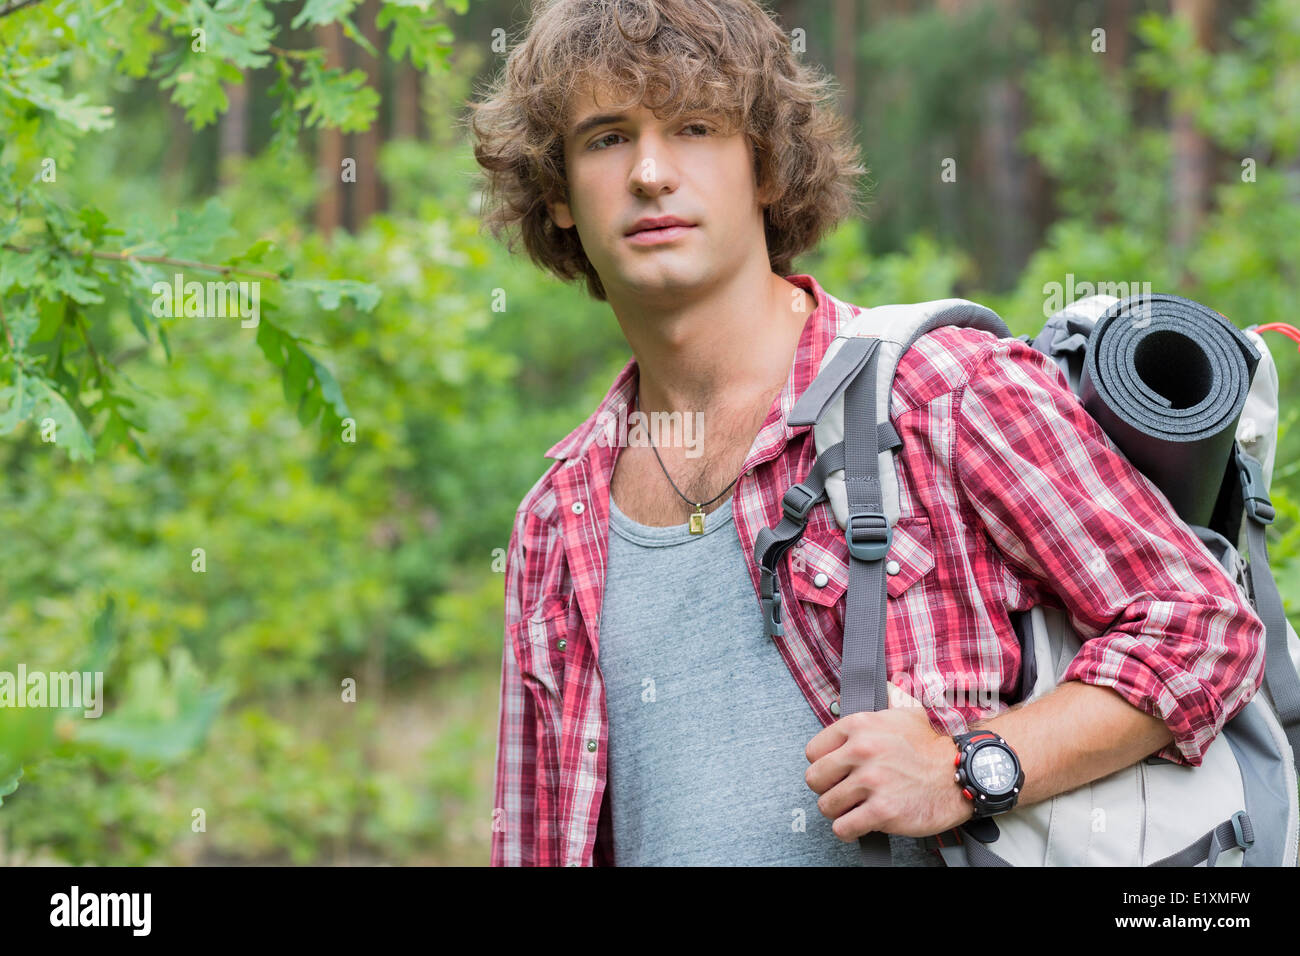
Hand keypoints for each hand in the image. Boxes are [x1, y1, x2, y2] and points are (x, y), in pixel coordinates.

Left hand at [805, 702, 973, 840]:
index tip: (836, 771)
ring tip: (855, 807)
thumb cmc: (931, 748)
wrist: (961, 774)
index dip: (823, 764)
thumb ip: (884, 699)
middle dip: (827, 789)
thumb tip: (874, 688)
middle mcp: (862, 751)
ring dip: (839, 811)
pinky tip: (861, 823)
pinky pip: (844, 827)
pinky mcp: (882, 810)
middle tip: (843, 792)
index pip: (813, 751)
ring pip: (826, 805)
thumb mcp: (905, 712)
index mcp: (860, 726)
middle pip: (814, 779)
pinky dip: (849, 829)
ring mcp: (872, 781)